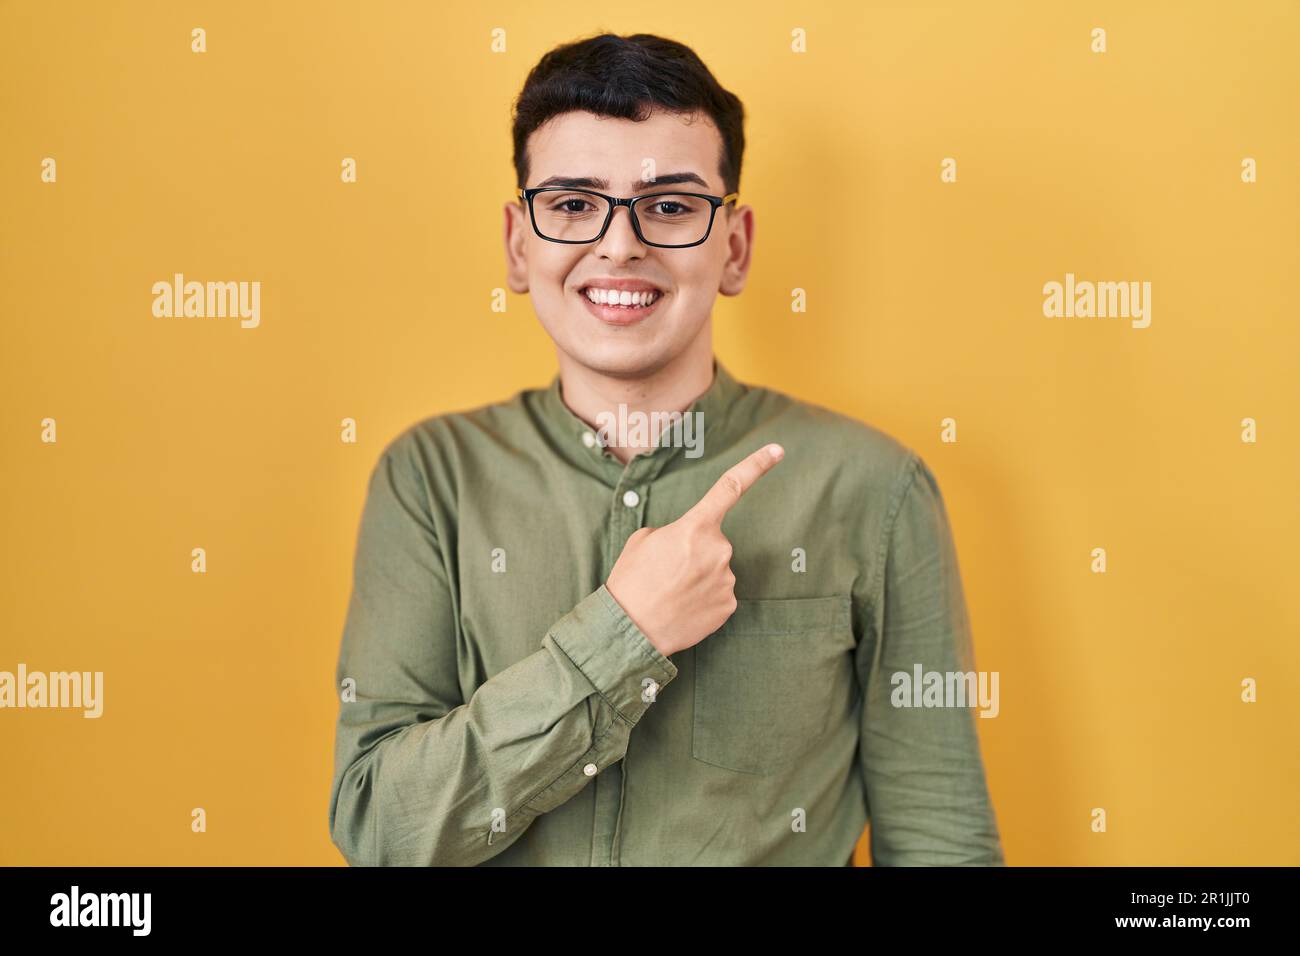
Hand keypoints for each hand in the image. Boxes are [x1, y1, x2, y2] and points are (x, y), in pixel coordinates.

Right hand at [605, 443, 784, 656]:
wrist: (631, 629)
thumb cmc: (632, 581)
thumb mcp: (642, 541)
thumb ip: (672, 532)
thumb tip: (686, 542)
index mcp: (695, 527)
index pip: (730, 488)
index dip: (756, 465)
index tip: (778, 450)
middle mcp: (718, 550)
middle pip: (713, 542)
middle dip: (694, 552)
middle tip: (667, 571)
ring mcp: (727, 579)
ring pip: (717, 570)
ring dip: (698, 577)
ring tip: (671, 592)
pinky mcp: (729, 605)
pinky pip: (720, 593)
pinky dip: (704, 599)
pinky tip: (684, 607)